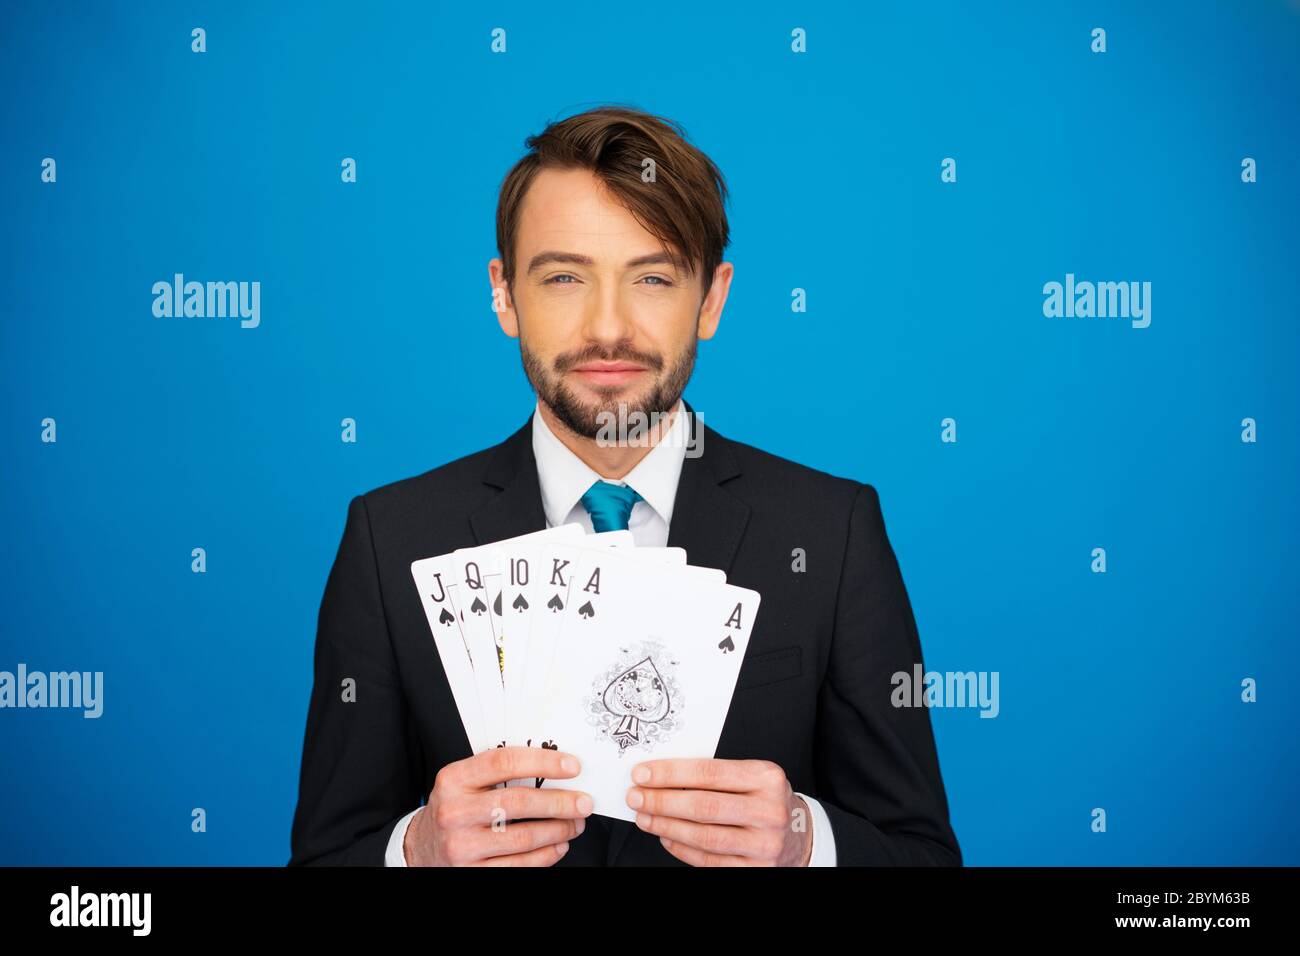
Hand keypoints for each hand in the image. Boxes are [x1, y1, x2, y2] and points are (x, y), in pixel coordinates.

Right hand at [404, 746, 592, 865]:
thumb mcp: (464, 782)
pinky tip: (558, 845)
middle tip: (584, 801)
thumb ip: (498, 773)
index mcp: (454, 779)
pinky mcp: (470, 873)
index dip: (543, 762)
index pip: (504, 763)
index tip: (572, 766)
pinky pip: (518, 866)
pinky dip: (545, 855)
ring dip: (558, 830)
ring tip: (575, 824)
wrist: (420, 848)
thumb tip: (554, 768)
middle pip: (518, 802)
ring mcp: (461, 846)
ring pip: (523, 837)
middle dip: (560, 802)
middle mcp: (454, 812)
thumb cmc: (453, 808)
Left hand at [626, 758, 811, 865]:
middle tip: (636, 796)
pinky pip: (709, 860)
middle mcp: (769, 811)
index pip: (709, 773)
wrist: (800, 834)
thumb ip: (716, 774)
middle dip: (661, 801)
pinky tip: (665, 836)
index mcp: (767, 778)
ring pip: (703, 836)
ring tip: (644, 816)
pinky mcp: (755, 870)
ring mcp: (764, 844)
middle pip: (703, 806)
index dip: (671, 774)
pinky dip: (681, 848)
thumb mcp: (753, 777)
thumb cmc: (767, 799)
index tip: (642, 774)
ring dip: (666, 826)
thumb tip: (662, 774)